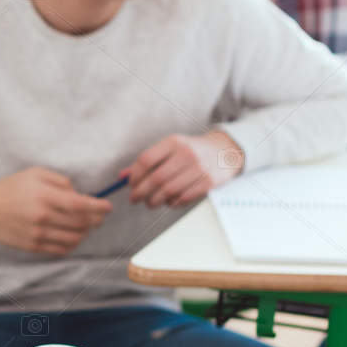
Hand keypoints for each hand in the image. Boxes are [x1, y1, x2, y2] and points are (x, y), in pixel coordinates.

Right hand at [0, 167, 111, 255]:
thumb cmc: (11, 187)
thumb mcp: (35, 174)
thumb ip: (61, 181)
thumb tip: (79, 194)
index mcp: (44, 196)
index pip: (81, 205)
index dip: (99, 207)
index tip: (107, 207)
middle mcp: (43, 217)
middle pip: (81, 223)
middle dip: (96, 220)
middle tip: (99, 216)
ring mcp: (38, 234)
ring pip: (74, 238)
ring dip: (85, 233)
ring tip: (85, 226)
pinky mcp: (32, 246)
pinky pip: (61, 249)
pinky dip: (72, 244)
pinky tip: (72, 236)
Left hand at [127, 131, 242, 208]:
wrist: (225, 152)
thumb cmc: (190, 152)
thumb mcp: (170, 149)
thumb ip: (147, 162)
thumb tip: (122, 176)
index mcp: (173, 142)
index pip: (146, 160)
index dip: (134, 176)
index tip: (130, 185)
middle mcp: (186, 154)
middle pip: (155, 178)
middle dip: (140, 192)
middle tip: (134, 199)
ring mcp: (199, 168)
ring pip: (168, 191)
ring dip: (154, 201)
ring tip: (149, 202)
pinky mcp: (208, 182)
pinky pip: (182, 198)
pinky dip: (171, 203)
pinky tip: (167, 202)